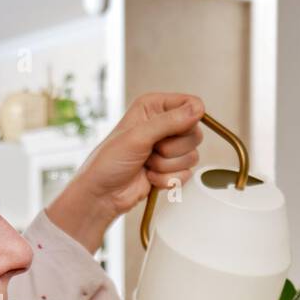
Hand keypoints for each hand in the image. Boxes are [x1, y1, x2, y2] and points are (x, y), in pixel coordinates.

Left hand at [45, 93, 205, 252]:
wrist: (102, 194)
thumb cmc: (109, 162)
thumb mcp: (137, 136)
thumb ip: (169, 121)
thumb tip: (197, 109)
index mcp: (154, 107)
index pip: (192, 104)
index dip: (189, 119)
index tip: (173, 131)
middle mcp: (164, 125)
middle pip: (196, 133)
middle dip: (172, 149)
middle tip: (150, 151)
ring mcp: (168, 148)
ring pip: (192, 156)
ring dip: (166, 166)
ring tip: (146, 164)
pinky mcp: (171, 169)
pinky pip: (186, 174)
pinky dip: (166, 179)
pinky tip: (149, 177)